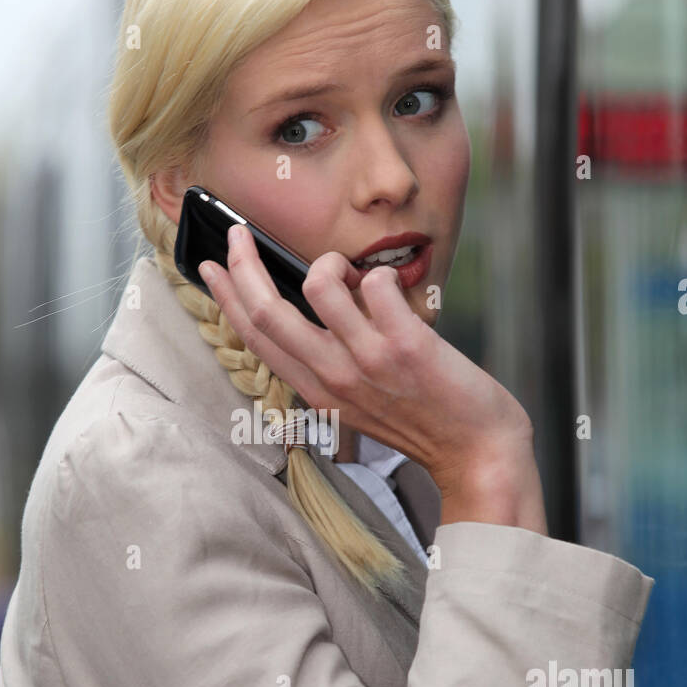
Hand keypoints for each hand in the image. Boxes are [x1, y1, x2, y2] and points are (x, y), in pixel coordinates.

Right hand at [199, 225, 535, 501]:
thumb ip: (333, 365)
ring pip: (318, 284)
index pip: (256, 337)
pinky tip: (397, 291)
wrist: (477, 454)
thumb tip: (317, 310)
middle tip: (238, 232)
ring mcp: (368, 360)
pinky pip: (378, 282)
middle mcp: (333, 375)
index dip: (226, 297)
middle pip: (267, 311)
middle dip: (243, 261)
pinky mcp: (406, 345)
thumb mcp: (360, 403)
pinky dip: (385, 274)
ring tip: (357, 275)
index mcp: (317, 389)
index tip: (210, 266)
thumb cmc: (426, 422)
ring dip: (333, 262)